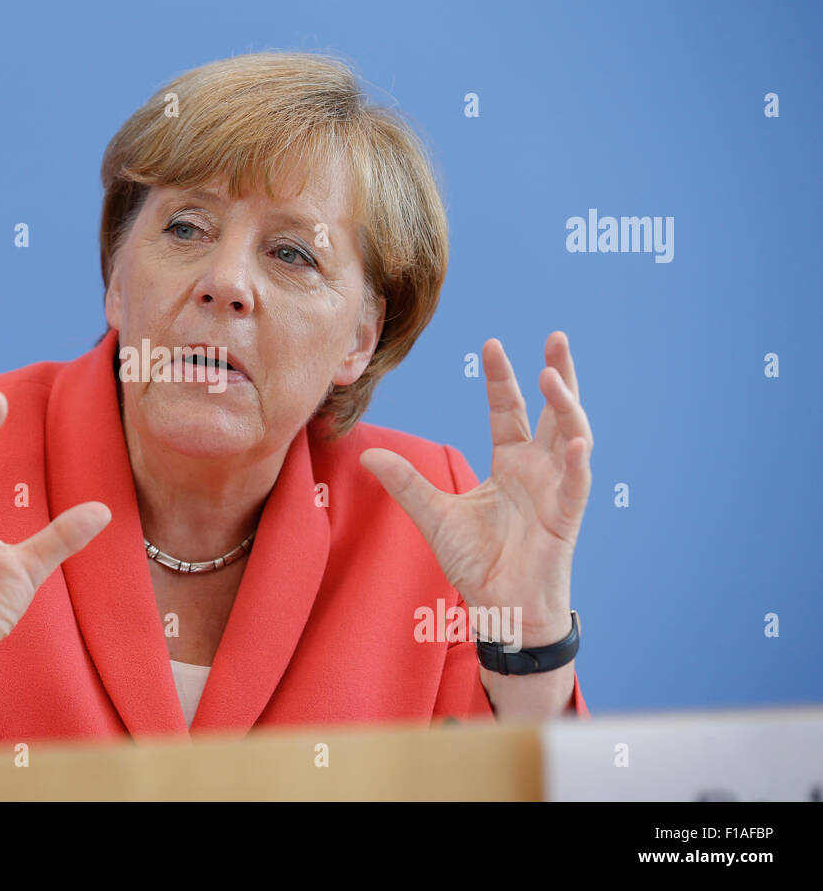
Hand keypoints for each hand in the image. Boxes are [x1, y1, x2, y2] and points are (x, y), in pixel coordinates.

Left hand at [360, 332, 591, 645]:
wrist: (499, 609)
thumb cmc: (477, 564)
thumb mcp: (433, 515)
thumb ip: (406, 482)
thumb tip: (368, 452)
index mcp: (511, 465)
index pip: (508, 412)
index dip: (502, 380)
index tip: (493, 344)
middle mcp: (538, 470)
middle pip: (553, 412)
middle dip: (558, 374)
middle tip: (557, 337)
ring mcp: (556, 491)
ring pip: (572, 437)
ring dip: (566, 406)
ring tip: (554, 374)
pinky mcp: (566, 519)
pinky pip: (576, 485)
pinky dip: (577, 463)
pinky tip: (575, 440)